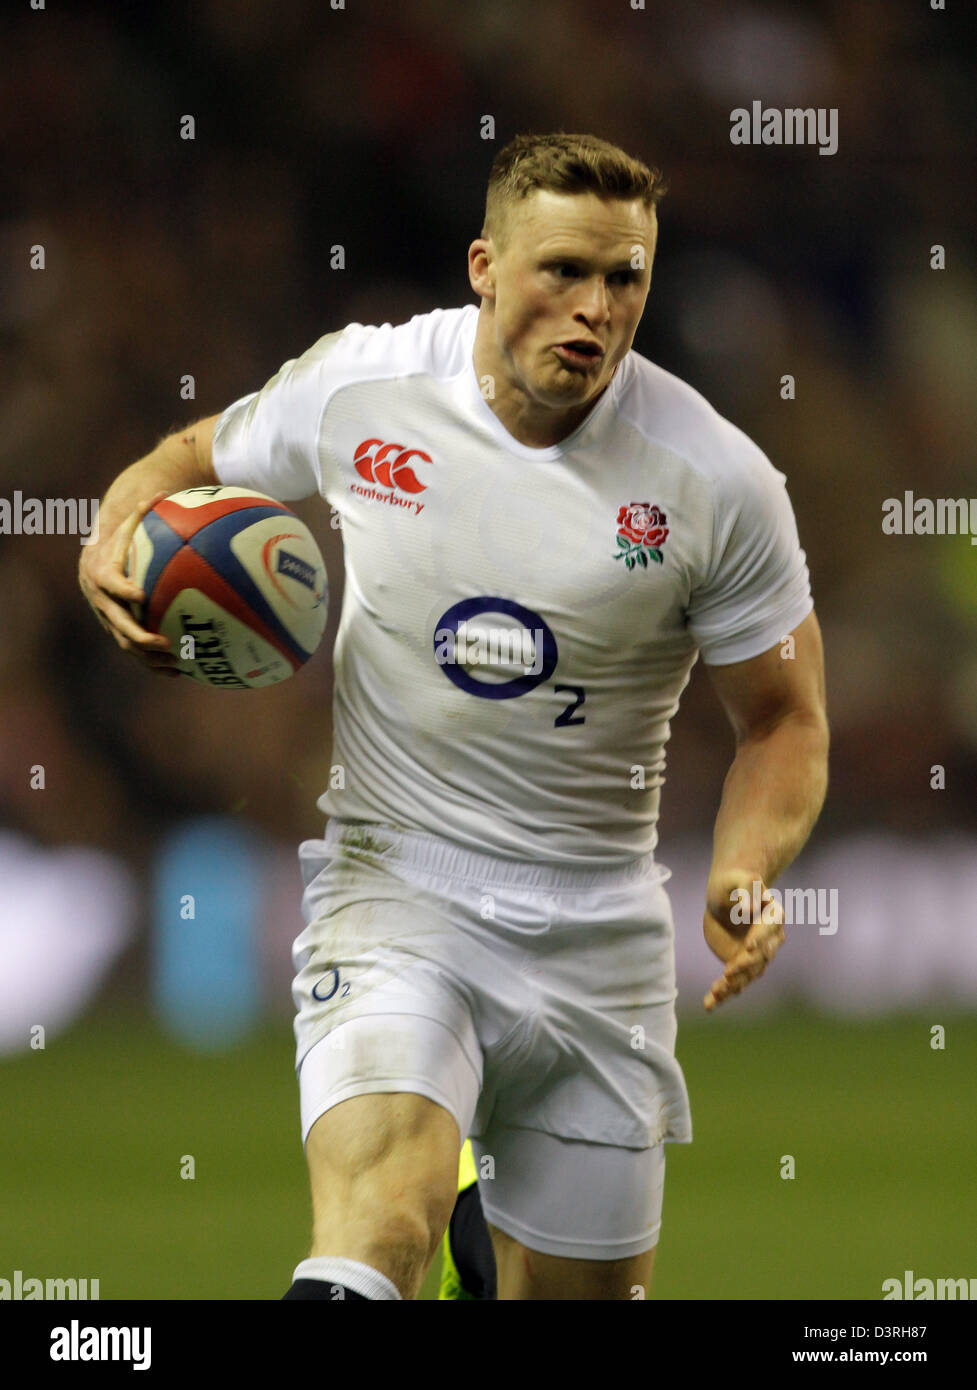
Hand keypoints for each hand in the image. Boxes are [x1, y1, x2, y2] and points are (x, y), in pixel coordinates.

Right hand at [78, 493, 180, 676]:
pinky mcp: (119, 631)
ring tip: (177, 663)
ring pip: (127, 644)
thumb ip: (142, 513)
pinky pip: (137, 653)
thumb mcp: (127, 526)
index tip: (141, 594)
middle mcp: (102, 602)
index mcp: (102, 575)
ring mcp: (109, 620)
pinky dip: (156, 665)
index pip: (109, 584)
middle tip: (164, 642)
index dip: (123, 590)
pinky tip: (182, 672)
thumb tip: (163, 492)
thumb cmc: (119, 541)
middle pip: (118, 623)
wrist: (95, 563)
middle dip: (140, 635)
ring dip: (150, 657)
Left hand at [702, 868, 784, 1011]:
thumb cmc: (733, 883)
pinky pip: (733, 982)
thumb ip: (746, 888)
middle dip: (744, 966)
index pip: (768, 930)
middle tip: (727, 973)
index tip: (749, 947)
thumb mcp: (737, 880)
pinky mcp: (739, 965)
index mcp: (773, 916)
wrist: (726, 897)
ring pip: (747, 975)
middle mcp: (770, 940)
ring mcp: (755, 956)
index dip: (760, 939)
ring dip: (733, 985)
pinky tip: (709, 1005)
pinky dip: (721, 995)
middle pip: (760, 957)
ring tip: (716, 993)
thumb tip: (749, 909)